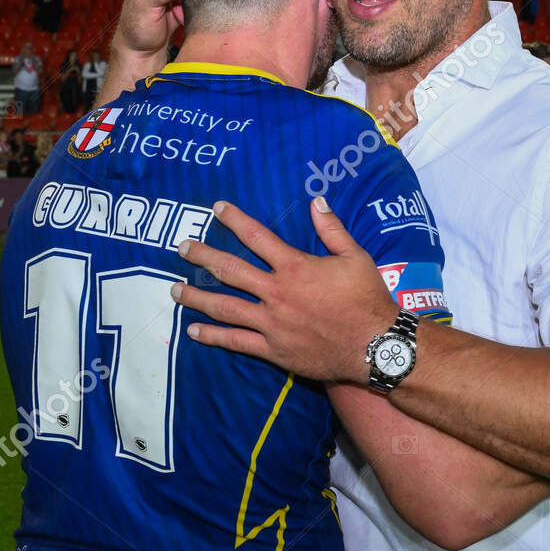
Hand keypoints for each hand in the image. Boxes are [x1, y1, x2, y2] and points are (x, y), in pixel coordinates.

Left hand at [171, 199, 400, 384]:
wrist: (375, 346)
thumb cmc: (367, 299)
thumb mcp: (356, 257)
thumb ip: (332, 229)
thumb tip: (316, 201)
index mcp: (295, 267)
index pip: (257, 236)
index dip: (235, 219)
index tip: (216, 208)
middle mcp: (276, 292)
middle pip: (230, 270)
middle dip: (203, 256)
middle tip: (182, 248)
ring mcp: (271, 322)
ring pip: (225, 307)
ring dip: (197, 297)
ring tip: (174, 290)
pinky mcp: (273, 349)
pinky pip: (236, 342)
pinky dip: (213, 336)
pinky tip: (193, 331)